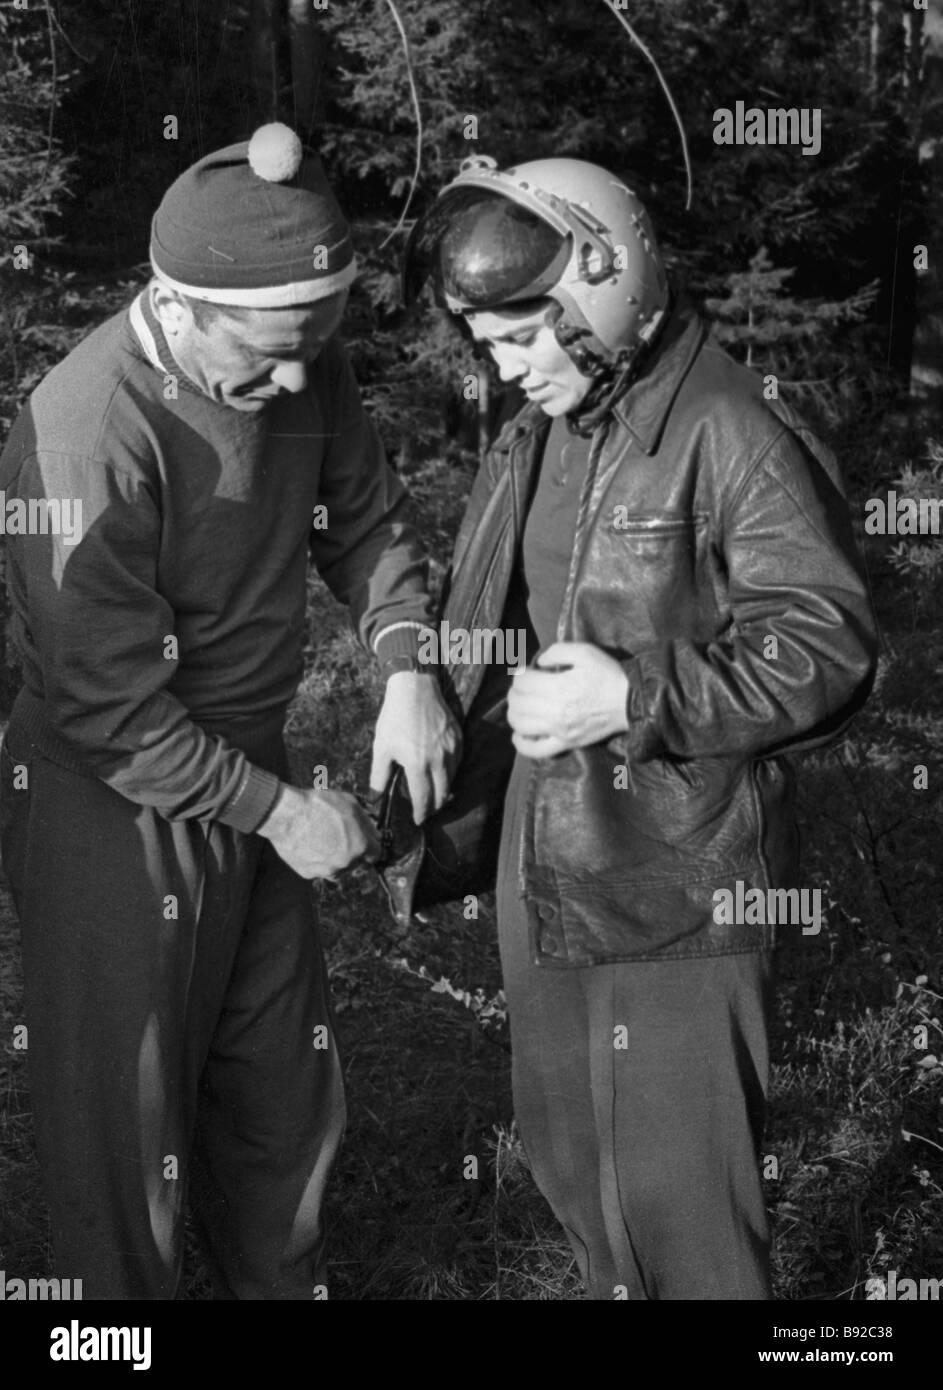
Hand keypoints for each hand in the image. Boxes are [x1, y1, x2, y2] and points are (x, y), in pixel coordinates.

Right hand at [256, 784, 381, 878]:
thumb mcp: (350, 803)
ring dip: (335, 859)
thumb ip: (366, 822)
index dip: (370, 846)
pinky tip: (309, 844)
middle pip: (356, 862)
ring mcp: (326, 871)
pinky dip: (316, 860)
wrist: (286, 814)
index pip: (375, 855)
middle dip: (352, 851)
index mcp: (360, 846)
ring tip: (323, 840)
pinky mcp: (308, 873)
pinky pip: (318, 869)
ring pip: (338, 869)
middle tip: (339, 836)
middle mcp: (346, 863)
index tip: (364, 842)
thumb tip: (375, 834)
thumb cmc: (318, 805)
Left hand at [370, 671, 462, 823]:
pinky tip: (442, 774)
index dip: (422, 813)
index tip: (418, 820)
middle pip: (442, 794)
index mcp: (417, 764)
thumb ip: (379, 775)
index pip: (424, 798)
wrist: (415, 688)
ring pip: (452, 779)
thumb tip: (375, 796)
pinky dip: (451, 773)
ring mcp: (451, 749)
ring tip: (435, 796)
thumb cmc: (394, 717)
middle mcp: (438, 759)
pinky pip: (458, 763)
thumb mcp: (381, 747)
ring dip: (444, 791)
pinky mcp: (458, 739)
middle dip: (435, 807)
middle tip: (427, 812)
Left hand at [507, 641, 629, 758]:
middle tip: (524, 687)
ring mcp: (558, 731)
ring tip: (521, 706)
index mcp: (558, 687)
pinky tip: (518, 735)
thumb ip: (557, 651)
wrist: (630, 702)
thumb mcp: (585, 652)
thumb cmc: (607, 675)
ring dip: (514, 713)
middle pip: (517, 702)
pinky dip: (521, 744)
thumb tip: (539, 663)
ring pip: (520, 725)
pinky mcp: (565, 744)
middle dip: (515, 691)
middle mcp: (554, 711)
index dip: (520, 674)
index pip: (522, 681)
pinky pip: (536, 751)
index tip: (527, 671)